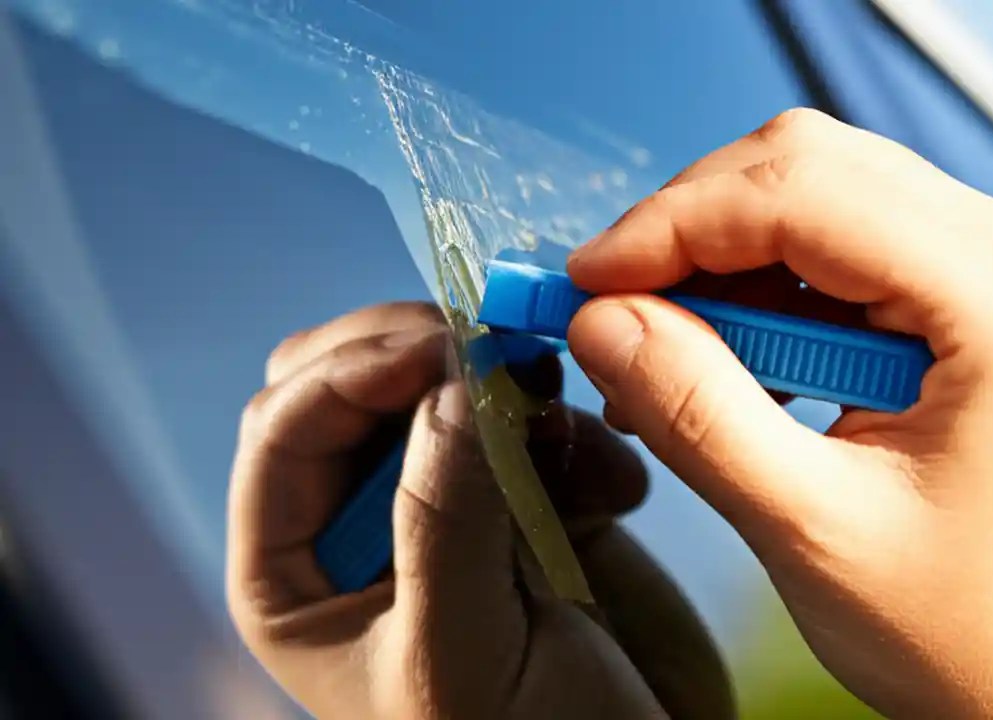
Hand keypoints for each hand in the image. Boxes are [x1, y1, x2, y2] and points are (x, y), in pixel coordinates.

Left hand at [226, 302, 731, 718]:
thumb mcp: (462, 651)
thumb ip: (447, 515)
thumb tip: (457, 379)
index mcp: (297, 573)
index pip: (285, 426)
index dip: (353, 370)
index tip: (440, 348)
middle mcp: (365, 526)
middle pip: (361, 382)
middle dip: (429, 355)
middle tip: (501, 352)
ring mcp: (454, 507)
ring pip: (458, 389)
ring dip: (520, 394)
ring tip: (573, 437)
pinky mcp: (538, 503)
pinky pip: (545, 425)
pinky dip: (585, 438)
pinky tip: (619, 495)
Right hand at [566, 109, 992, 718]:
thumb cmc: (968, 630)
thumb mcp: (811, 529)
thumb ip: (697, 414)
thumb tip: (600, 320)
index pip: (802, 193)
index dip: (671, 225)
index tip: (583, 284)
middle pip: (806, 169)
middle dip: (687, 233)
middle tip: (608, 315)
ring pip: (813, 199)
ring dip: (717, 266)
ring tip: (660, 361)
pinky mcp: (968, 298)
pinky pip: (837, 250)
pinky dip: (759, 294)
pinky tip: (724, 368)